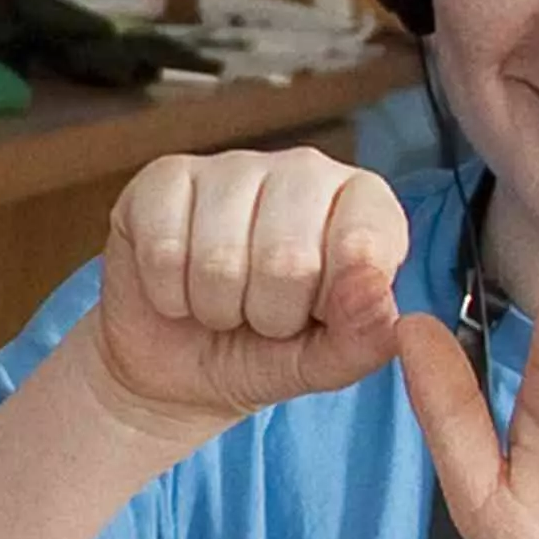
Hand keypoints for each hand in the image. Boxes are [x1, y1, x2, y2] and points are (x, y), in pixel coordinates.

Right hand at [80, 146, 410, 442]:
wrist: (175, 371)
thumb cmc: (261, 352)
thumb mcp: (322, 362)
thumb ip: (364, 336)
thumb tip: (373, 293)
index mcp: (361, 203)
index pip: (364, 243)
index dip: (332, 301)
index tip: (317, 313)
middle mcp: (304, 171)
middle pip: (287, 256)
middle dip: (268, 314)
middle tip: (260, 317)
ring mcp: (232, 167)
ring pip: (220, 256)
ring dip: (215, 308)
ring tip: (219, 305)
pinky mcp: (164, 179)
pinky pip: (164, 249)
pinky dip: (169, 294)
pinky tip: (177, 289)